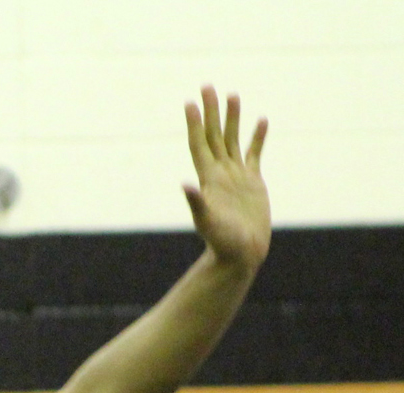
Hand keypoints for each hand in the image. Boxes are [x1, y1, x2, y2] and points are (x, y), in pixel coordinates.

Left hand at [183, 85, 269, 268]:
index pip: (199, 144)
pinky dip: (257, 137)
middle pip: (214, 135)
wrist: (241, 254)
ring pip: (233, 140)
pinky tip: (261, 121)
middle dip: (212, 111)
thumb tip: (185, 186)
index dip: (195, 123)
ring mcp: (236, 176)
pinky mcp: (253, 182)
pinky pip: (255, 153)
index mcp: (209, 178)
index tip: (190, 102)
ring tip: (233, 94)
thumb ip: (197, 203)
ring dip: (232, 118)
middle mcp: (220, 173)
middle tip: (207, 86)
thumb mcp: (208, 222)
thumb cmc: (222, 242)